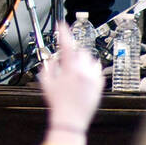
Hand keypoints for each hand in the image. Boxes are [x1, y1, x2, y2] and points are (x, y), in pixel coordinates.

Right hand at [39, 23, 103, 144]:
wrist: (71, 119)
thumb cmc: (57, 103)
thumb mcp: (46, 82)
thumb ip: (48, 67)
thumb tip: (52, 60)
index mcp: (70, 69)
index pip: (67, 45)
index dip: (64, 32)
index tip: (61, 24)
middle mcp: (84, 72)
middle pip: (81, 51)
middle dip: (73, 51)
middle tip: (65, 57)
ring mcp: (93, 79)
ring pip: (91, 60)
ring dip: (82, 59)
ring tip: (74, 67)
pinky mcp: (99, 86)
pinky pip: (97, 71)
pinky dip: (91, 69)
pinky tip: (84, 75)